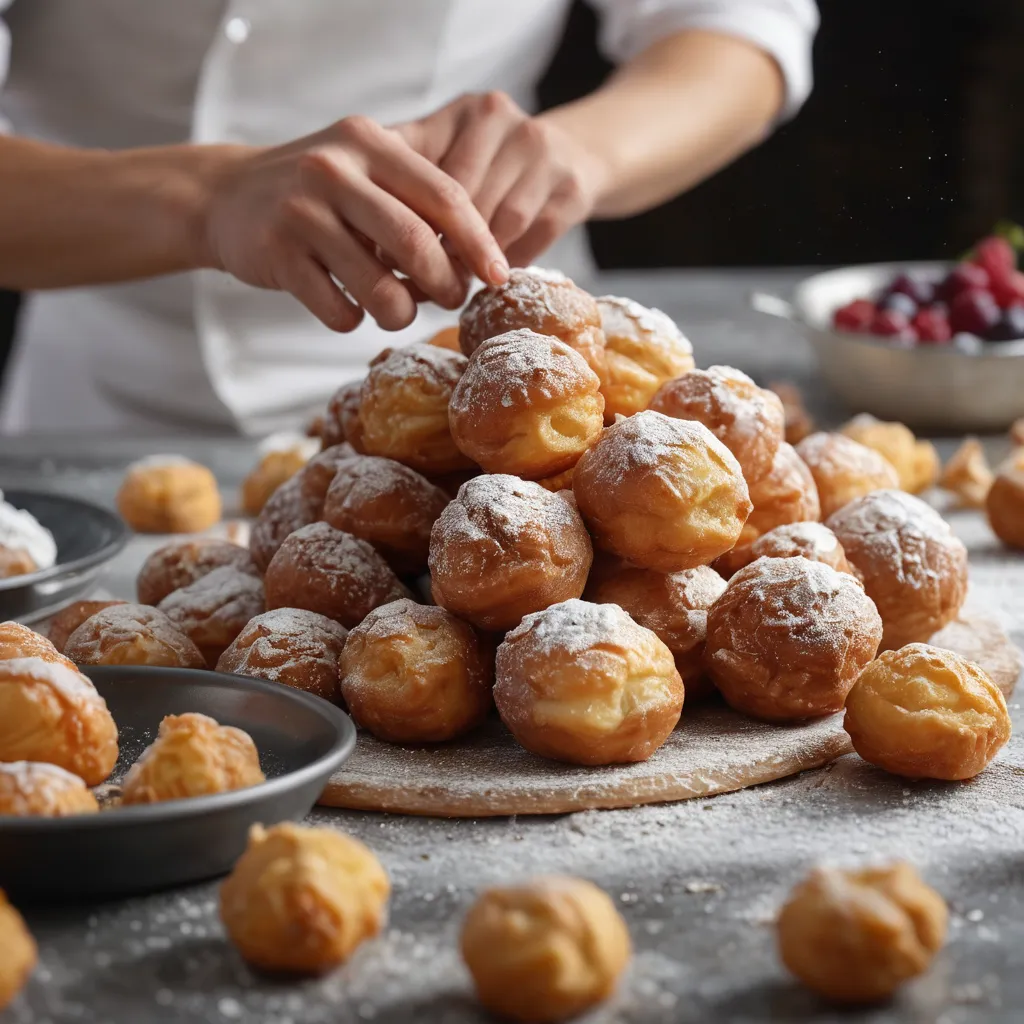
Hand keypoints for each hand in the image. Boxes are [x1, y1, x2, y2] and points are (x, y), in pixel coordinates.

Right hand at [201, 116, 508, 331]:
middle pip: (417, 243)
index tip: (499, 275)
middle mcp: (334, 170)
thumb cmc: (317, 192)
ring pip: (379, 287)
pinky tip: (347, 307)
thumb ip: (416, 194)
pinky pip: (338, 310)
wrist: (223, 196)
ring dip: (401, 312)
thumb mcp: (362, 167)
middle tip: (452, 299)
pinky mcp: (275, 254)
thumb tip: (485, 251)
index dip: (479, 242)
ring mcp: (300, 212)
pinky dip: (352, 320)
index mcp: (369, 143)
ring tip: (398, 311)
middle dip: (445, 283)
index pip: (444, 195)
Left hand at [397, 92, 609, 267]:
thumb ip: (407, 177)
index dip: (406, 216)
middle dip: (439, 244)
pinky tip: (496, 277)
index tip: (384, 252)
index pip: (429, 171)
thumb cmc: (494, 166)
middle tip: (416, 281)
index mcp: (466, 111)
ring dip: (477, 259)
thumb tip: (360, 236)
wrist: (578, 155)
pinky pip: (537, 235)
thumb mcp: (451, 153)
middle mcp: (505, 120)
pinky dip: (514, 261)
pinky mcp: (573, 186)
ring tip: (452, 285)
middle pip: (463, 198)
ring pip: (501, 221)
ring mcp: (543, 150)